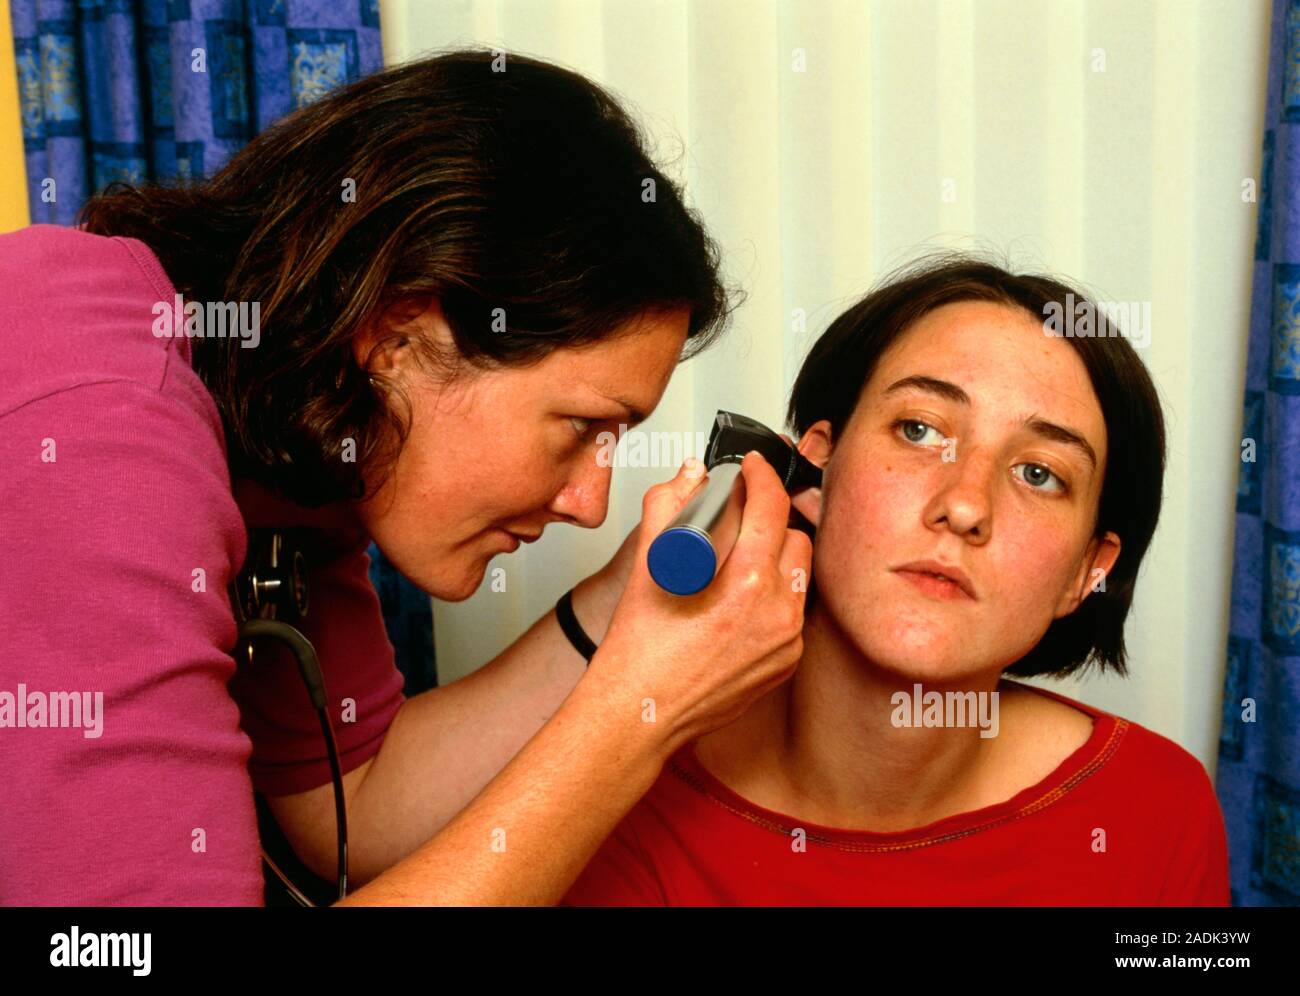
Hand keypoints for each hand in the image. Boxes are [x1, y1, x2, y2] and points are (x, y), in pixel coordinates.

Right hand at [587, 450, 812, 755]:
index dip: (763, 476)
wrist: (640, 713)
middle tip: (740, 516)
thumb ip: (670, 506)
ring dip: (775, 558)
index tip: (752, 469)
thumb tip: (691, 474)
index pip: (772, 506)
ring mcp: (787, 641)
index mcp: (748, 584)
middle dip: (769, 520)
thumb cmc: (639, 649)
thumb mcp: (648, 565)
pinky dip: (775, 596)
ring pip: (799, 575)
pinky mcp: (787, 662)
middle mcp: (778, 613)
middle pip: (794, 537)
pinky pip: (794, 612)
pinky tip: (743, 599)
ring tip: (740, 559)